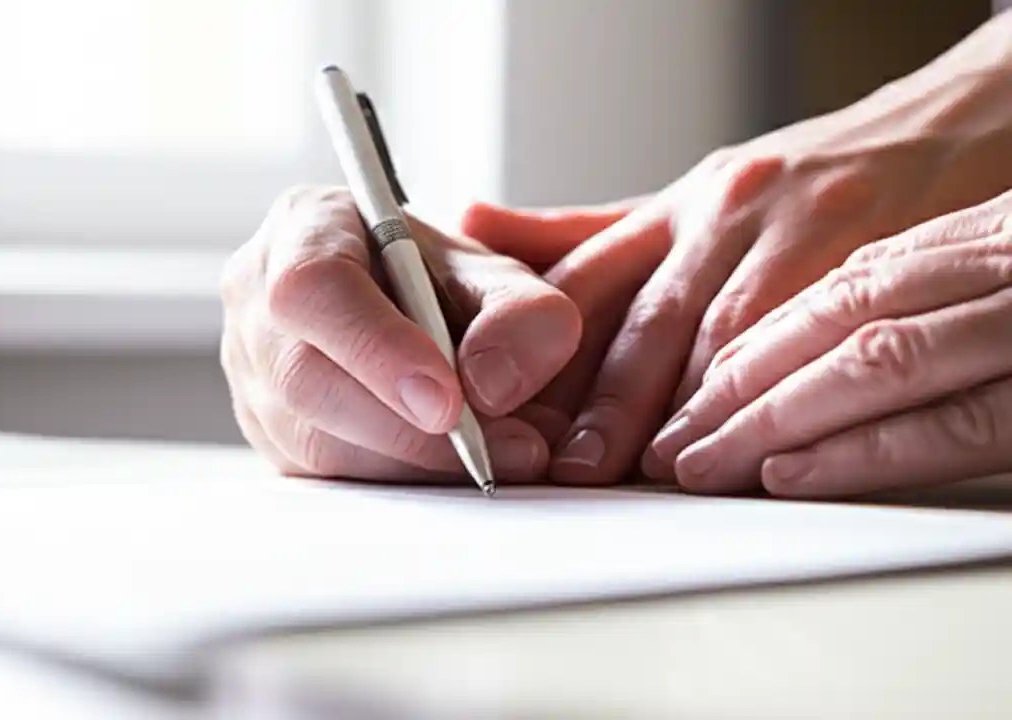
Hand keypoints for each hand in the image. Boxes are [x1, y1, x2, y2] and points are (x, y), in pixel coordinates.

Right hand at [221, 186, 617, 481]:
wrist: (398, 296)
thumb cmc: (429, 275)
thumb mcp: (492, 269)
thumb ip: (518, 310)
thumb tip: (494, 385)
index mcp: (303, 227)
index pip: (314, 286)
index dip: (378, 348)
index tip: (446, 401)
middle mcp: (257, 297)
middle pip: (304, 376)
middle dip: (404, 427)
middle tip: (492, 448)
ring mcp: (249, 370)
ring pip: (312, 440)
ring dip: (408, 462)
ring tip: (489, 456)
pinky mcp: (265, 431)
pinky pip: (322, 473)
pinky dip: (394, 477)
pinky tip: (445, 464)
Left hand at [487, 31, 1011, 485]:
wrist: (931, 135)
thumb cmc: (797, 190)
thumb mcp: (686, 201)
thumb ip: (586, 234)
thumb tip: (473, 224)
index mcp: (671, 209)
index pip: (587, 280)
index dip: (541, 350)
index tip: (509, 409)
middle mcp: (718, 215)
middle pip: (649, 317)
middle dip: (608, 400)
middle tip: (577, 464)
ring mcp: (787, 232)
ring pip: (723, 335)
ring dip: (687, 411)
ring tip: (660, 470)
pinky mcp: (856, 253)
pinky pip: (803, 337)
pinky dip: (772, 394)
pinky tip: (752, 442)